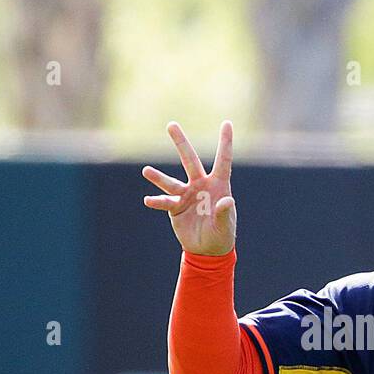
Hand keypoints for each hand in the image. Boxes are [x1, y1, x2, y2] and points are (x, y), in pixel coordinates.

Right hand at [142, 120, 235, 255]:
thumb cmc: (222, 235)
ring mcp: (186, 195)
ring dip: (158, 177)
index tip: (227, 123)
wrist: (207, 250)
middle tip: (171, 125)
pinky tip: (148, 200)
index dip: (225, 142)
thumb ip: (225, 213)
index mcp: (218, 185)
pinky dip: (157, 202)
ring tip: (146, 171)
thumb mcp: (225, 227)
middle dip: (181, 143)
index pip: (223, 160)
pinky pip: (165, 202)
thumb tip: (226, 201)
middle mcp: (200, 185)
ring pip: (171, 182)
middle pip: (190, 161)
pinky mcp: (176, 207)